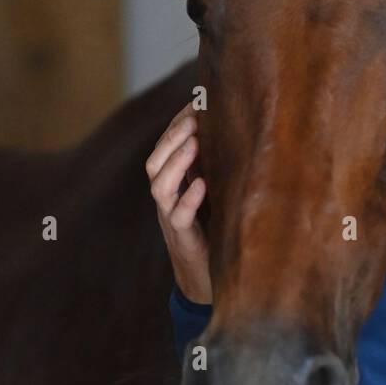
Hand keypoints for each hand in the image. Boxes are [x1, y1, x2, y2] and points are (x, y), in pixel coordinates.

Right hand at [146, 102, 211, 303]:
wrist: (210, 281)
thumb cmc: (215, 233)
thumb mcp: (214, 196)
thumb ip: (214, 170)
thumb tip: (230, 134)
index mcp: (173, 187)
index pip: (163, 149)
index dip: (175, 126)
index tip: (195, 103)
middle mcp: (167, 200)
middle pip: (155, 162)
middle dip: (172, 137)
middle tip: (193, 117)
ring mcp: (171, 220)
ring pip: (160, 186)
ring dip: (177, 161)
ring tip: (195, 142)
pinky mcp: (184, 240)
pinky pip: (179, 217)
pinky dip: (189, 198)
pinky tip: (203, 184)